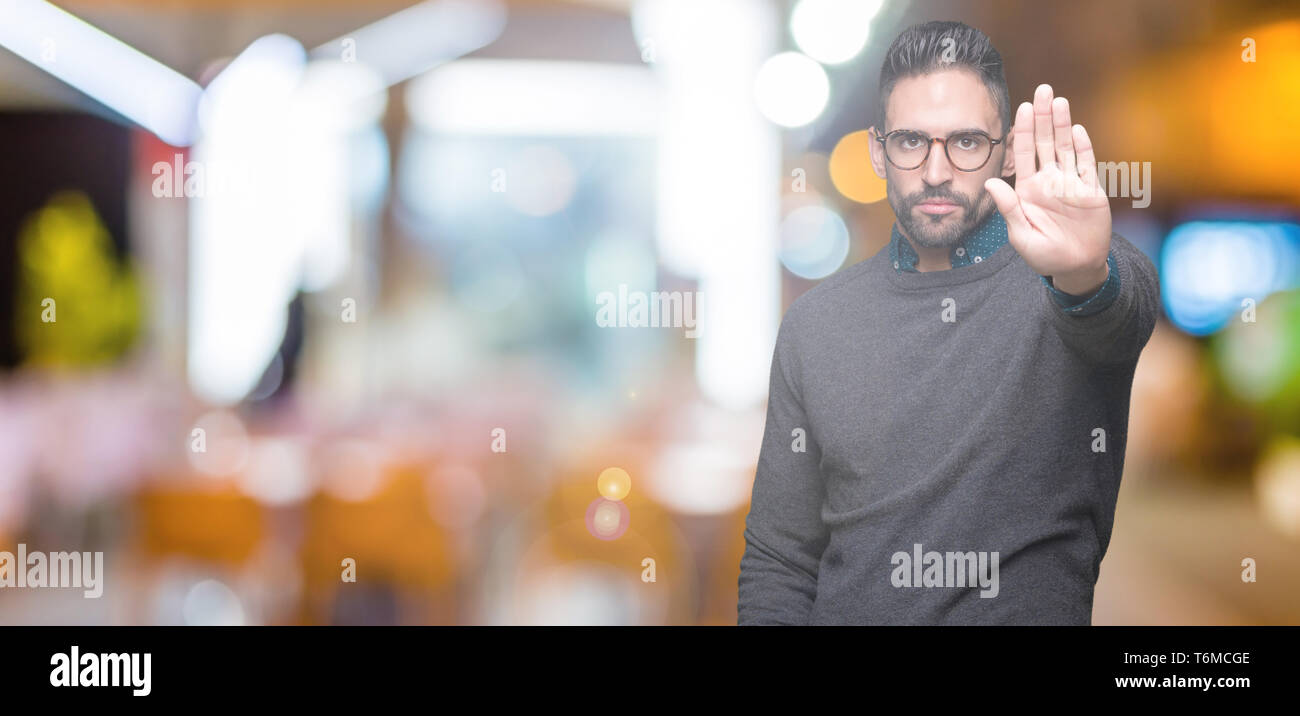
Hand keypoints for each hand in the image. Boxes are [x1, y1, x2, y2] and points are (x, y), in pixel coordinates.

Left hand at [984, 84, 1111, 295]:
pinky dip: (1083, 147)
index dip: (1023, 131)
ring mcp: (1070, 183)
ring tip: (1059, 100)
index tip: (1021, 108)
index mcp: (1028, 190)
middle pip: (1045, 142)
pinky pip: (1086, 164)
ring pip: (1066, 147)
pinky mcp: (1090, 190)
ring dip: (1063, 124)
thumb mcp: (1021, 235)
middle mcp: (1048, 181)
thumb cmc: (1044, 255)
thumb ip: (1008, 208)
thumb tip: (990, 183)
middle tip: (1043, 90)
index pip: (1024, 153)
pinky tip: (1077, 129)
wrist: (1076, 267)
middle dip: (1043, 117)